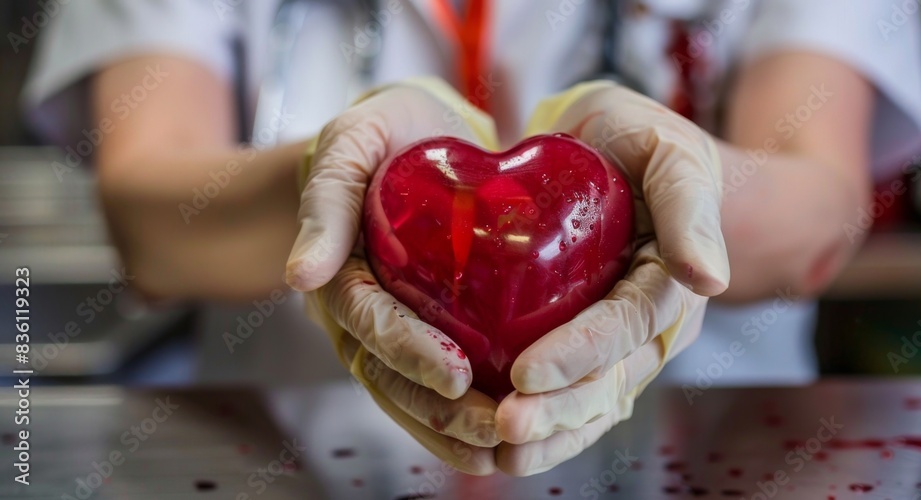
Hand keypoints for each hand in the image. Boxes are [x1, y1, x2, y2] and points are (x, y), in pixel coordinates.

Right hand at [285, 78, 501, 474]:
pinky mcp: (426, 330)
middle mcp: (360, 309)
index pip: (369, 321)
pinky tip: (496, 445)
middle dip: (438, 407)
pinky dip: (457, 421)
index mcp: (341, 269)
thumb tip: (300, 274)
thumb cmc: (381, 134)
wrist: (413, 132)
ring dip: (451, 427)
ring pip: (409, 393)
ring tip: (500, 448)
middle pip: (388, 373)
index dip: (409, 350)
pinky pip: (433, 385)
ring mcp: (391, 325)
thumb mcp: (351, 144)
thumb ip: (325, 200)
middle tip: (493, 425)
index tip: (455, 373)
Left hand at [494, 81, 729, 474]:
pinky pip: (576, 394)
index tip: (528, 373)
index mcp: (673, 278)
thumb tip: (709, 278)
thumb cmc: (637, 141)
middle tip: (508, 426)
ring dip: (553, 431)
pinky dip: (549, 427)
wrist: (608, 143)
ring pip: (595, 399)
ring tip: (504, 449)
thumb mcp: (667, 152)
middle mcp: (653, 320)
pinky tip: (508, 448)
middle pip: (613, 377)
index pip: (630, 324)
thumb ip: (689, 204)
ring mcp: (623, 339)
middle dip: (562, 408)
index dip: (583, 352)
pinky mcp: (591, 344)